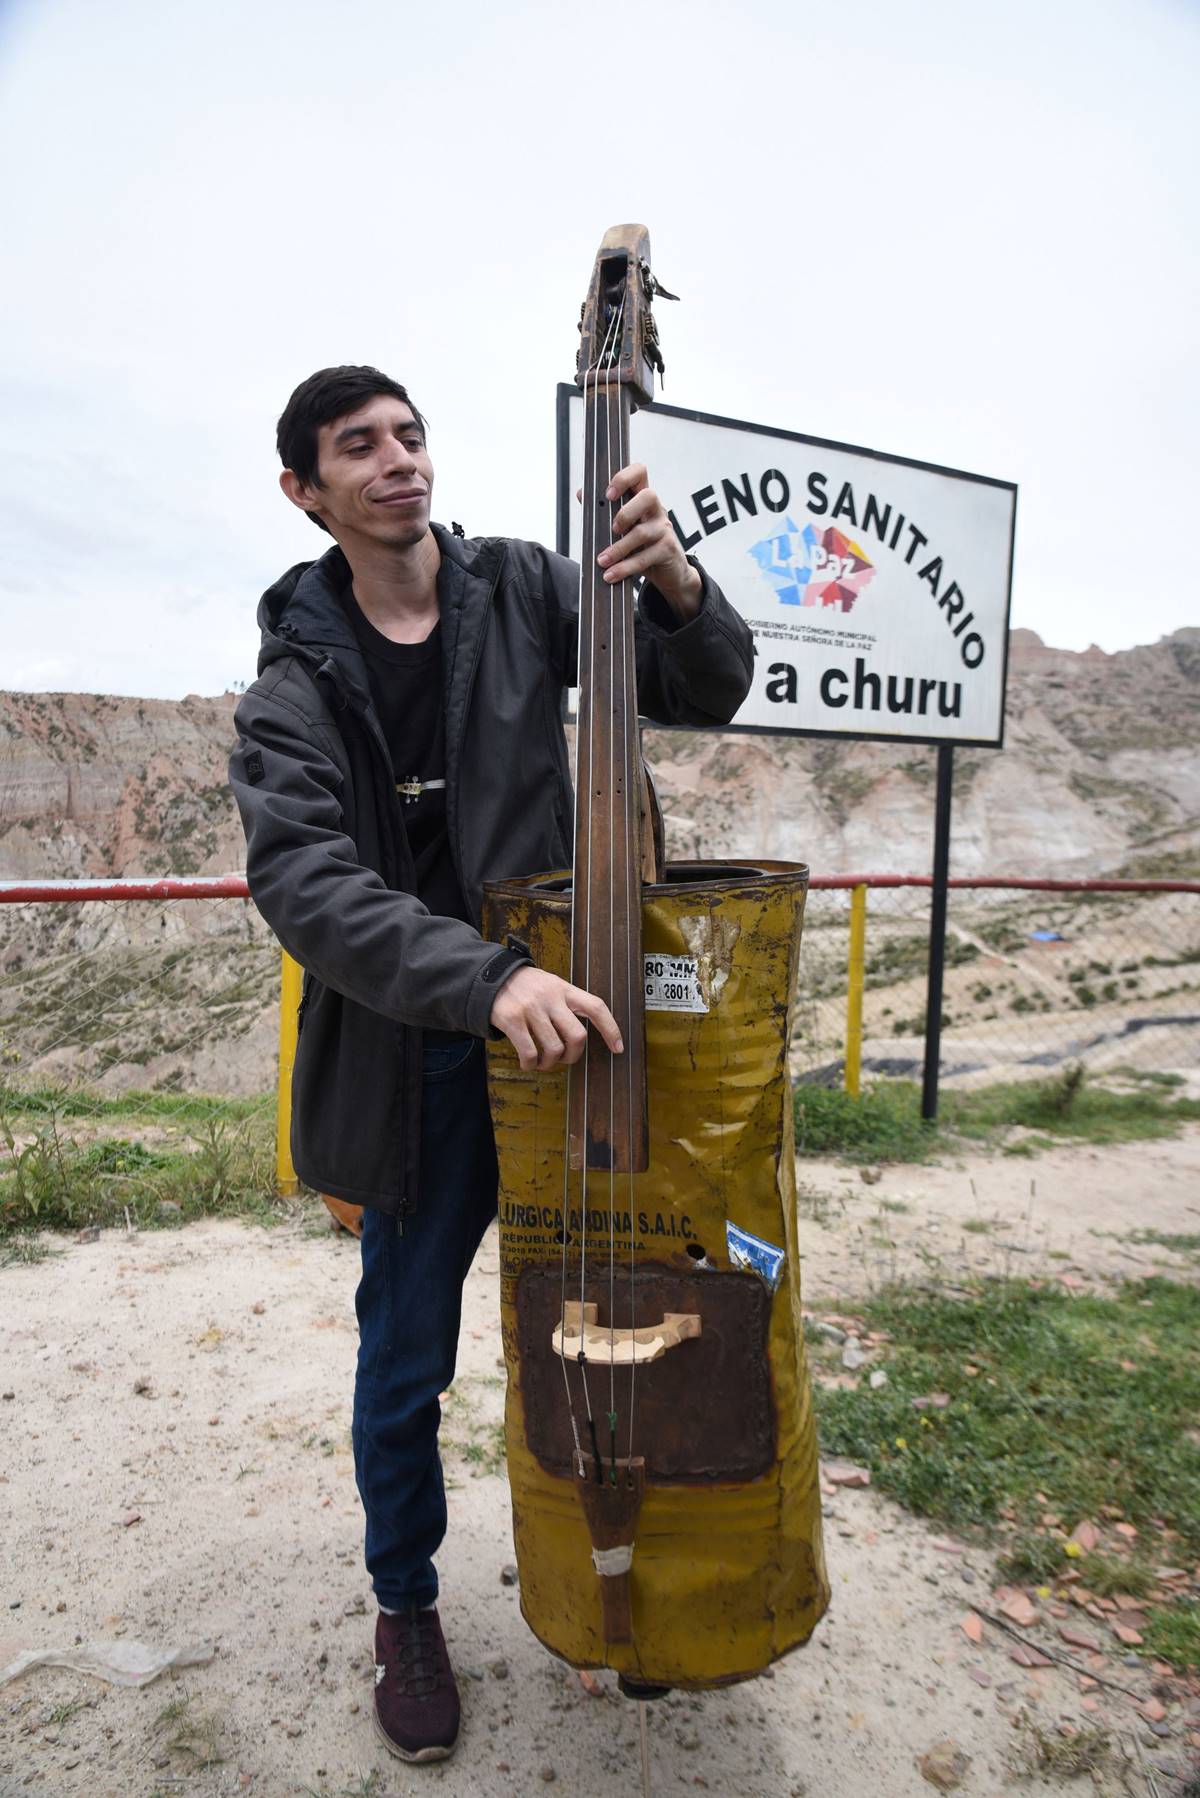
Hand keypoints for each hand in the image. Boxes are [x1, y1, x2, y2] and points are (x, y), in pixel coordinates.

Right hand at [490, 966, 623, 1071]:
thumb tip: (581, 1037)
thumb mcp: (551, 985)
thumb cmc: (525, 987)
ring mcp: (531, 1008)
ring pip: (553, 1049)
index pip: (596, 1007)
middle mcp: (550, 997)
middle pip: (577, 1036)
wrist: (490, 977)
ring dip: (549, 1064)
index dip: (611, 1029)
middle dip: (573, 1056)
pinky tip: (527, 1063)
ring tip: (542, 1062)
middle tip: (563, 1059)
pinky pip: (529, 1053)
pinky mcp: (512, 1019)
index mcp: (564, 989)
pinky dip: (530, 1064)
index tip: (618, 1048)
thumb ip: (567, 1004)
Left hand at [590, 463, 702, 620]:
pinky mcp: (667, 550)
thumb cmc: (644, 546)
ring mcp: (664, 529)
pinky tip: (611, 575)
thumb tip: (582, 493)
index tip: (608, 494)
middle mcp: (656, 510)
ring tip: (602, 561)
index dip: (624, 478)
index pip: (639, 473)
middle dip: (626, 511)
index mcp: (643, 499)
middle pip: (648, 495)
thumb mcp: (625, 528)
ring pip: (641, 532)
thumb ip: (605, 511)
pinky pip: (644, 557)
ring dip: (618, 549)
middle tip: (612, 528)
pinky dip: (625, 568)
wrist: (670, 572)